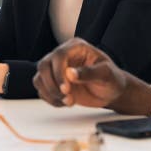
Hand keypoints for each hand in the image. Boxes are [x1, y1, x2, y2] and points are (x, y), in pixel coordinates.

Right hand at [34, 38, 150, 114]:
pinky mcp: (53, 82)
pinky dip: (50, 99)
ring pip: (39, 78)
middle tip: (67, 97)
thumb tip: (70, 73)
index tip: (66, 89)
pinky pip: (41, 90)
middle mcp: (63, 56)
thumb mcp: (106, 75)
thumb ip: (90, 73)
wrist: (111, 92)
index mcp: (76, 47)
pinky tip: (64, 103)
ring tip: (69, 102)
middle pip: (44, 65)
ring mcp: (56, 69)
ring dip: (51, 93)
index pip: (59, 55)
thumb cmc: (111, 79)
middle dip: (52, 84)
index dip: (59, 73)